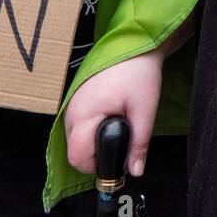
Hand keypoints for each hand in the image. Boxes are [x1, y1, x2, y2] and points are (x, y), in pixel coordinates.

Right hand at [63, 51, 164, 177]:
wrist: (134, 45)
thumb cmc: (138, 73)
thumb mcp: (145, 111)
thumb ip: (139, 143)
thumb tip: (135, 171)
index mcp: (84, 114)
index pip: (77, 157)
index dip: (97, 166)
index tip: (117, 160)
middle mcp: (72, 110)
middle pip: (74, 151)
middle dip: (97, 155)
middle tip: (122, 144)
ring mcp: (72, 105)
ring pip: (75, 139)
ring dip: (94, 143)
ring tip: (118, 129)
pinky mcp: (76, 100)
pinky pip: (78, 126)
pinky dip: (91, 131)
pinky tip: (110, 120)